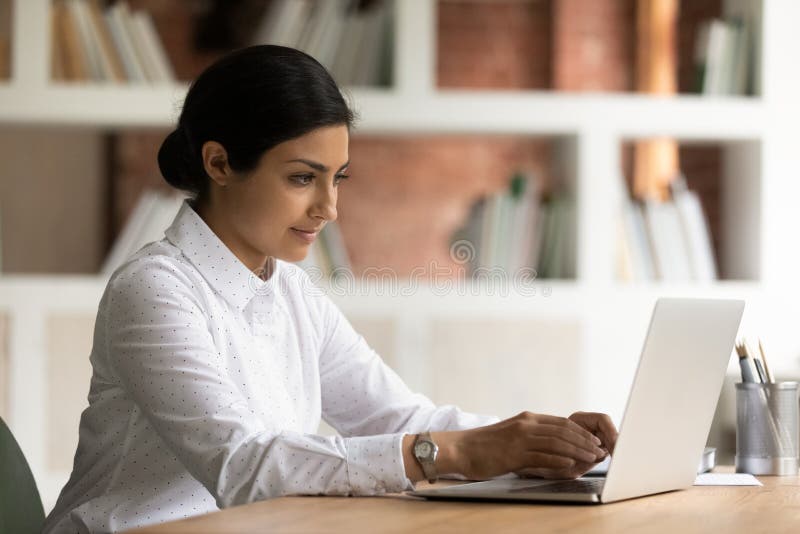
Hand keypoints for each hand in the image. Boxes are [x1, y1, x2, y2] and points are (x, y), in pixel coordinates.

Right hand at [447, 411, 608, 480]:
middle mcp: (526, 425)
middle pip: (563, 431)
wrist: (461, 448)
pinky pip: (542, 457)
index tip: (594, 441)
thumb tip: (552, 444)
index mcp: (527, 419)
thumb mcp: (512, 433)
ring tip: (592, 459)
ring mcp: (520, 439)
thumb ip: (531, 435)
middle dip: (585, 442)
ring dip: (577, 451)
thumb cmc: (486, 445)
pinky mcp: (514, 455)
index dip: (581, 432)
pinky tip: (571, 466)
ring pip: (557, 443)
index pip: (561, 422)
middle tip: (600, 451)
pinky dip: (559, 461)